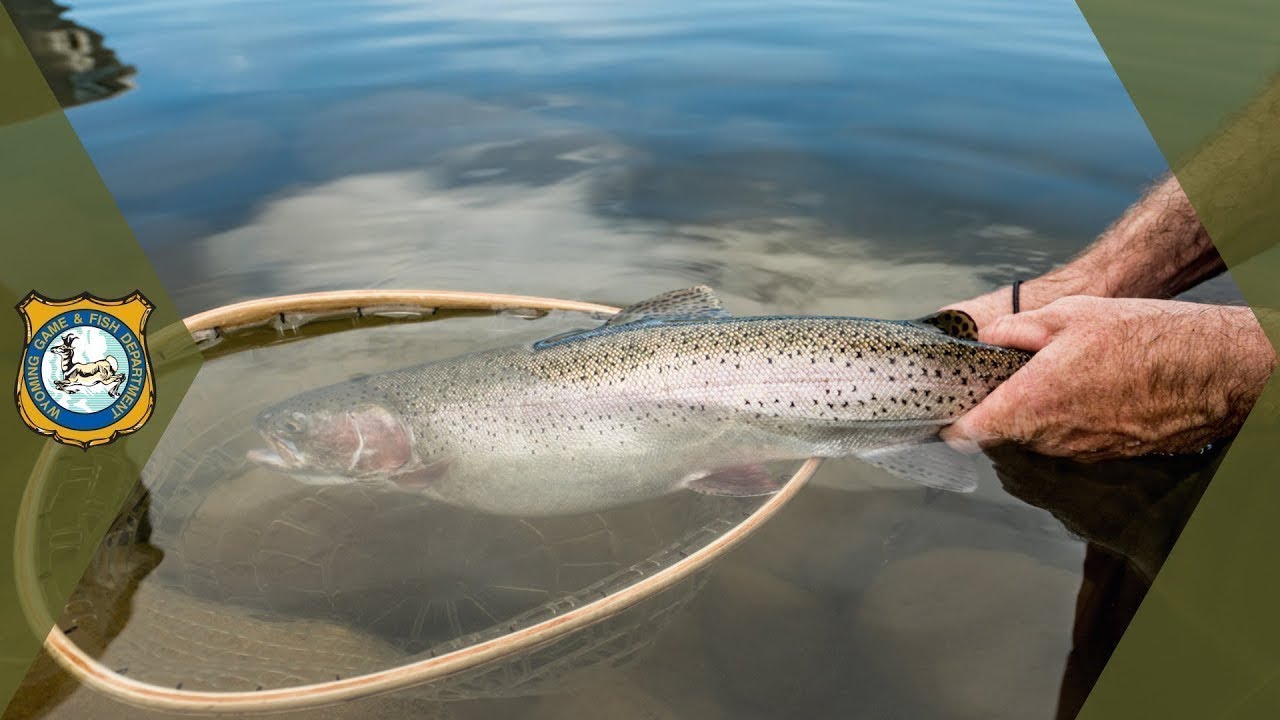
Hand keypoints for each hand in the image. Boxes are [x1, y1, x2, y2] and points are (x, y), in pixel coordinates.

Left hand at [941, 297, 1276, 458]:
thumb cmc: (1144, 337)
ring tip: (1053, 378)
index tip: (940, 413)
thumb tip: (986, 339)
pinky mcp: (1106, 456)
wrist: (1213, 371)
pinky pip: (1070, 442)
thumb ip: (1017, 331)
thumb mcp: (1069, 314)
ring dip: (1034, 416)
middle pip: (1001, 435)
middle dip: (996, 410)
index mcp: (1032, 401)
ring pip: (1036, 439)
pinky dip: (1066, 423)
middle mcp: (1051, 436)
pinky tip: (1087, 391)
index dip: (949, 424)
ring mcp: (1080, 451)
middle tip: (999, 380)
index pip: (969, 432)